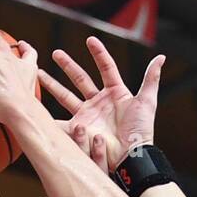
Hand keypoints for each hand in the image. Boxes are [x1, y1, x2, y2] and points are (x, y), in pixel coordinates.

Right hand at [38, 36, 164, 172]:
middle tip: (55, 53)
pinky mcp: (80, 129)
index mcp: (115, 93)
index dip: (98, 54)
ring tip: (39, 73)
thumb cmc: (141, 131)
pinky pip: (61, 121)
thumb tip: (161, 58)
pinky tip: (36, 108)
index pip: (105, 68)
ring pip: (66, 96)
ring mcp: (88, 115)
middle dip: (67, 66)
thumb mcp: (147, 102)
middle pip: (80, 79)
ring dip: (53, 85)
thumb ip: (151, 79)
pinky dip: (49, 116)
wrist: (130, 156)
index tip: (90, 40)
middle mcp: (99, 103)